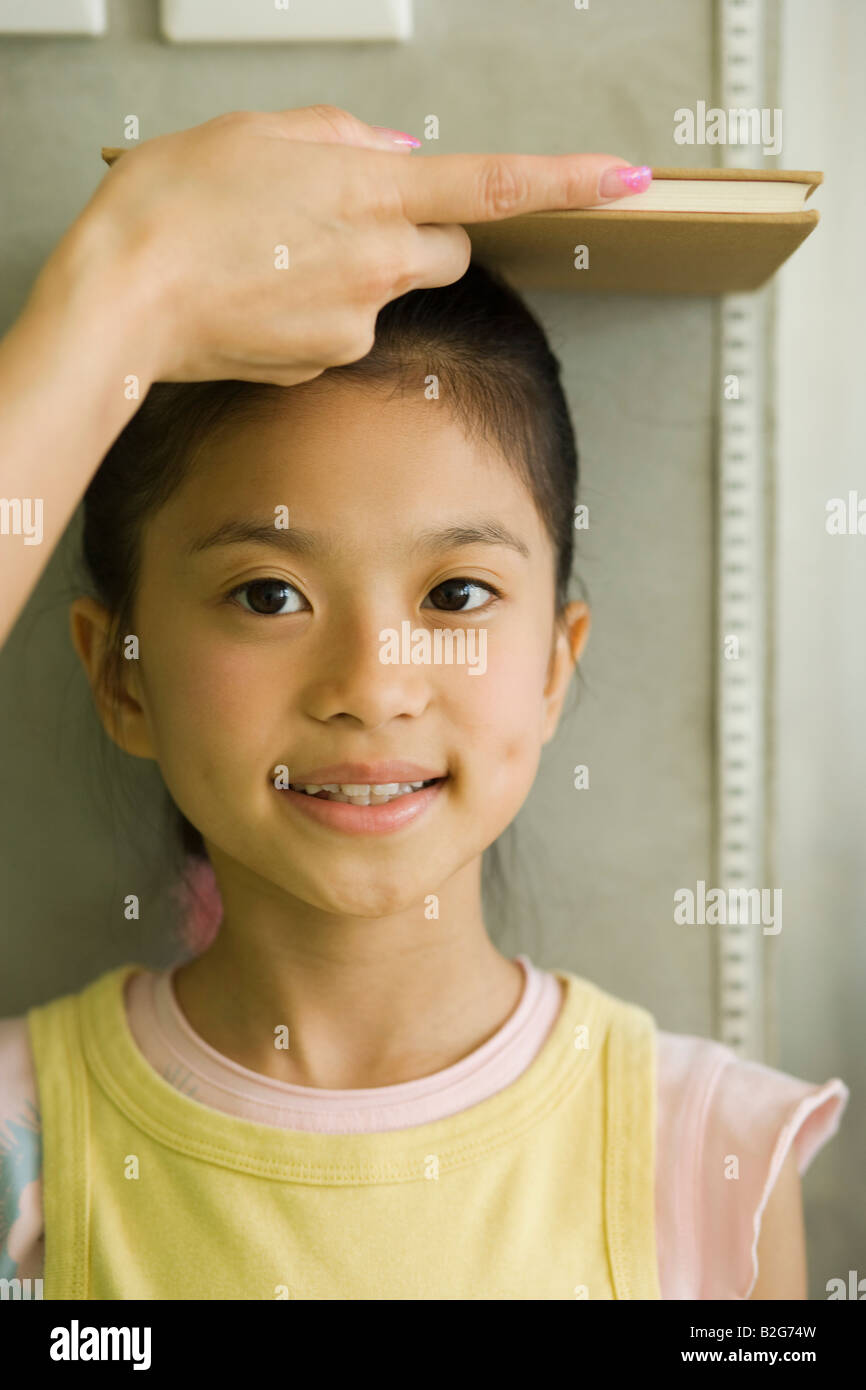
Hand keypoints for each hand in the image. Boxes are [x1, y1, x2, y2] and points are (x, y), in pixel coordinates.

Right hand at [42, 104, 640, 385]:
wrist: (123, 296)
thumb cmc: (174, 207)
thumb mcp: (260, 132)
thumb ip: (346, 140)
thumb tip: (396, 157)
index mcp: (370, 193)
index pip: (494, 186)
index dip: (568, 181)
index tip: (625, 178)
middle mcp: (377, 266)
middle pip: (444, 251)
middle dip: (415, 236)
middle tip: (346, 220)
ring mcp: (353, 323)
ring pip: (384, 293)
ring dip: (352, 273)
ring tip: (274, 256)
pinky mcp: (324, 363)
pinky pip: (341, 330)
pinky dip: (315, 310)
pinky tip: (262, 293)